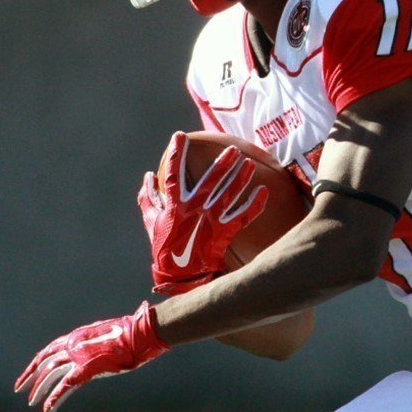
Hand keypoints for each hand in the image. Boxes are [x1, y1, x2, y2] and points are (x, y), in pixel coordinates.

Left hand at [14, 301, 168, 411]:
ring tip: (32, 402)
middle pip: (45, 362)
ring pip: (51, 374)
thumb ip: (93, 344)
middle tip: (21, 390)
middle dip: (31, 376)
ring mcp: (79, 356)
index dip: (37, 364)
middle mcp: (73, 345)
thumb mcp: (104, 336)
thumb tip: (92, 351)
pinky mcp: (87, 369)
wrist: (137, 335)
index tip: (28, 374)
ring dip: (40, 389)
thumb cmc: (127, 334)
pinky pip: (65, 386)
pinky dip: (55, 397)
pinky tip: (48, 408)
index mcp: (76, 336)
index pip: (49, 350)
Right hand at [138, 131, 267, 293]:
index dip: (176, 153)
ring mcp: (210, 220)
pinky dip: (254, 205)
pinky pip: (242, 216)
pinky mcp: (223, 231)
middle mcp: (194, 209)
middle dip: (222, 163)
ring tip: (248, 163)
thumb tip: (148, 176)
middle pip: (211, 180)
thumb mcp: (151, 220)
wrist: (179, 274)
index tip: (181, 136)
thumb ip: (148, 197)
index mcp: (174, 204)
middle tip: (232, 149)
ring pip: (229, 195)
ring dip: (240, 178)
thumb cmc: (163, 246)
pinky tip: (263, 192)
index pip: (174, 173)